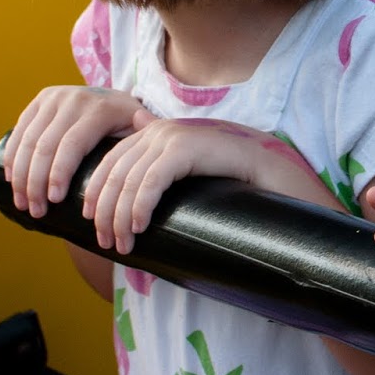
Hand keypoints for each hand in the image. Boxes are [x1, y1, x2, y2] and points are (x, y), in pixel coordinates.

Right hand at [6, 86, 145, 216]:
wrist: (116, 100)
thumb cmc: (131, 126)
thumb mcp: (143, 132)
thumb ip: (147, 141)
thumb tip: (149, 148)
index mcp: (99, 108)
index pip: (72, 144)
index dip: (58, 173)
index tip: (53, 201)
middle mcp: (74, 98)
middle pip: (45, 145)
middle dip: (36, 182)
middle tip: (36, 211)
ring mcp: (54, 97)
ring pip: (28, 139)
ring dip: (20, 174)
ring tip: (22, 202)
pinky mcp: (40, 99)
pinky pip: (20, 129)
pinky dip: (13, 156)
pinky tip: (11, 178)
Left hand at [83, 114, 328, 253]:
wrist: (279, 174)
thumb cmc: (232, 187)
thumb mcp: (188, 181)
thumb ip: (159, 175)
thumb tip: (127, 201)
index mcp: (155, 135)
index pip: (110, 162)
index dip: (96, 195)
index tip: (95, 230)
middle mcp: (160, 129)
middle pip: (113, 171)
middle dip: (104, 211)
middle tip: (108, 245)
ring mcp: (174, 135)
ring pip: (128, 178)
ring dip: (119, 216)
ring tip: (123, 245)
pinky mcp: (190, 146)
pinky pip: (152, 178)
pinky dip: (140, 204)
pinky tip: (139, 227)